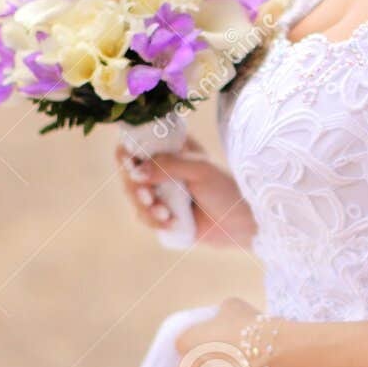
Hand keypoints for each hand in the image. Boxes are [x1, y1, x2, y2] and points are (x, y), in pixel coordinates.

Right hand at [116, 136, 255, 246]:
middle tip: (149, 197)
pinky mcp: (162, 214)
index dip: (127, 154)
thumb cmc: (227, 189)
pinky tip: (170, 223)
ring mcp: (161, 192)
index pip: (137, 143)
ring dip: (145, 207)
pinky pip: (143, 217)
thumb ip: (168, 166)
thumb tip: (136, 173)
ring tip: (165, 214)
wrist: (241, 222)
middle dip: (135, 188)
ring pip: (133, 197)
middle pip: (129, 172)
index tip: (131, 165)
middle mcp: (163, 168)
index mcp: (172, 149)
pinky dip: (152, 221)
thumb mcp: (200, 169)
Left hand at [175, 298, 260, 366]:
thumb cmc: (250, 328)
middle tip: (225, 361)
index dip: (201, 343)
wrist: (272, 357)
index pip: (185, 343)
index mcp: (185, 342)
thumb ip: (219, 316)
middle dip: (203, 365)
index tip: (217, 344)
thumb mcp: (232, 306)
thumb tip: (222, 320)